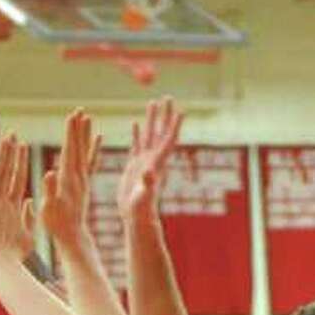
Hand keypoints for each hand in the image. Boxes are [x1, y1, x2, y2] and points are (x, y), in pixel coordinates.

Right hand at [40, 109, 100, 256]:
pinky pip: (91, 164)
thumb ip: (49, 191)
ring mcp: (83, 181)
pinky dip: (94, 150)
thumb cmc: (57, 226)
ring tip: (86, 117)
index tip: (72, 116)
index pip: (70, 152)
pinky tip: (98, 138)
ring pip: (85, 153)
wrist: (73, 239)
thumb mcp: (49, 209)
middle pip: (78, 149)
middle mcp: (78, 178)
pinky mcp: (85, 185)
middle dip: (78, 129)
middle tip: (79, 110)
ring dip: (85, 135)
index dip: (71, 135)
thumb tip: (50, 173)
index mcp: (68, 181)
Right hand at [117, 96, 181, 220]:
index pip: (169, 140)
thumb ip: (148, 183)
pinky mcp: (134, 166)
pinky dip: (137, 133)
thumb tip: (149, 172)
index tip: (180, 110)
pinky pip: (137, 145)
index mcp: (158, 163)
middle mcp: (153, 159)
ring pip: (149, 135)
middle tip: (168, 97)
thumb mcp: (144, 195)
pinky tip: (135, 123)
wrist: (135, 218)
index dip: (174, 125)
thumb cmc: (141, 210)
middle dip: (165, 115)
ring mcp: (144, 162)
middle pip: (161, 132)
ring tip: (153, 102)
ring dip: (152, 119)